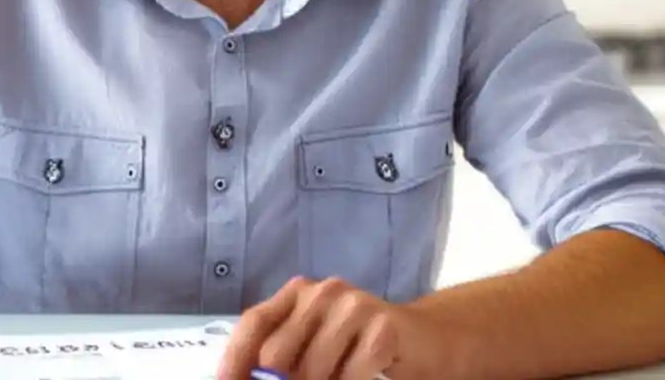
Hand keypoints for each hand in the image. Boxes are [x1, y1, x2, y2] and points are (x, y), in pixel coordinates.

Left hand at [215, 276, 452, 379]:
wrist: (430, 341)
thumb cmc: (364, 348)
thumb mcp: (317, 346)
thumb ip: (285, 357)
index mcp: (298, 294)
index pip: (253, 323)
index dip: (234, 359)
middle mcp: (322, 292)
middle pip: (276, 355)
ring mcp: (353, 307)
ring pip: (311, 372)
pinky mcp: (383, 327)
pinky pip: (349, 377)